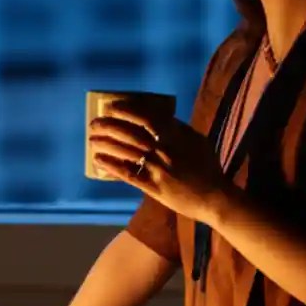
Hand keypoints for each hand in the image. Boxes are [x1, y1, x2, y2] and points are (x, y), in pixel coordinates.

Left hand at [89, 100, 232, 223]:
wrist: (214, 198)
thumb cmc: (208, 167)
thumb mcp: (197, 141)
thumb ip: (179, 128)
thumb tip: (161, 117)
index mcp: (176, 136)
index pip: (146, 118)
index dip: (126, 111)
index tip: (111, 107)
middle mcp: (164, 150)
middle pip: (130, 134)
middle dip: (109, 126)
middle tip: (94, 124)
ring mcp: (158, 169)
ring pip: (126, 152)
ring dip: (106, 144)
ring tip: (92, 140)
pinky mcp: (153, 188)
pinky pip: (128, 175)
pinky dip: (111, 166)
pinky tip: (98, 160)